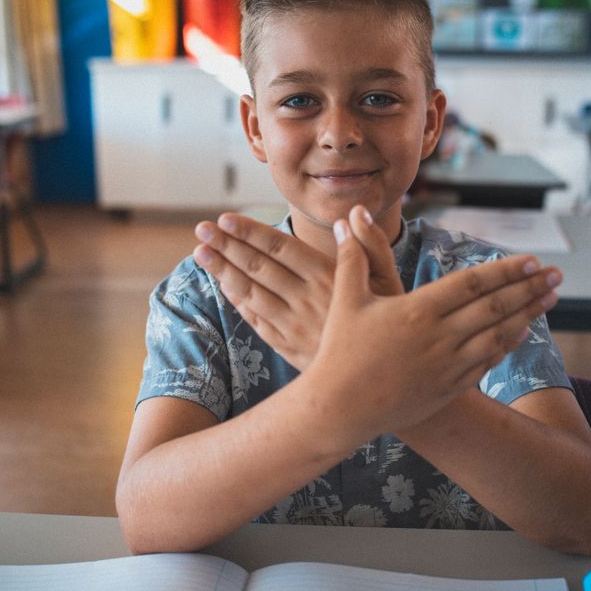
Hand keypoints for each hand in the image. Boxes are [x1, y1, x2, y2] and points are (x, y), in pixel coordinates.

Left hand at [192, 206, 401, 369]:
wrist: (382, 377)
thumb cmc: (390, 320)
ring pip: (250, 293)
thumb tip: (352, 213)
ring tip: (200, 253)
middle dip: (226, 246)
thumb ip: (371, 244)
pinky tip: (224, 285)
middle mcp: (306, 299)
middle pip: (257, 267)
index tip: (225, 218)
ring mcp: (293, 325)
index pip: (280, 248)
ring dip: (223, 272)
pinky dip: (238, 301)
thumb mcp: (390, 280)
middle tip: (201, 228)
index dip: (250, 232)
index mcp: (328, 277)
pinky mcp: (287, 346)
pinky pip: (255, 319)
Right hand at [308, 213, 561, 444]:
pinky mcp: (448, 388)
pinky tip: (522, 333)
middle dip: (530, 288)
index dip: (506, 270)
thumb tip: (348, 218)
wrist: (340, 409)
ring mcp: (447, 365)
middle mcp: (439, 336)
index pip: (474, 283)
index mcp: (418, 310)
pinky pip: (487, 363)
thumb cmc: (339, 352)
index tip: (532, 260)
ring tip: (551, 298)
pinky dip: (507, 345)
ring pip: (499, 335)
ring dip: (528, 315)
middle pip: (496, 306)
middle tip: (557, 274)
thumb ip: (353, 258)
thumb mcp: (345, 300)